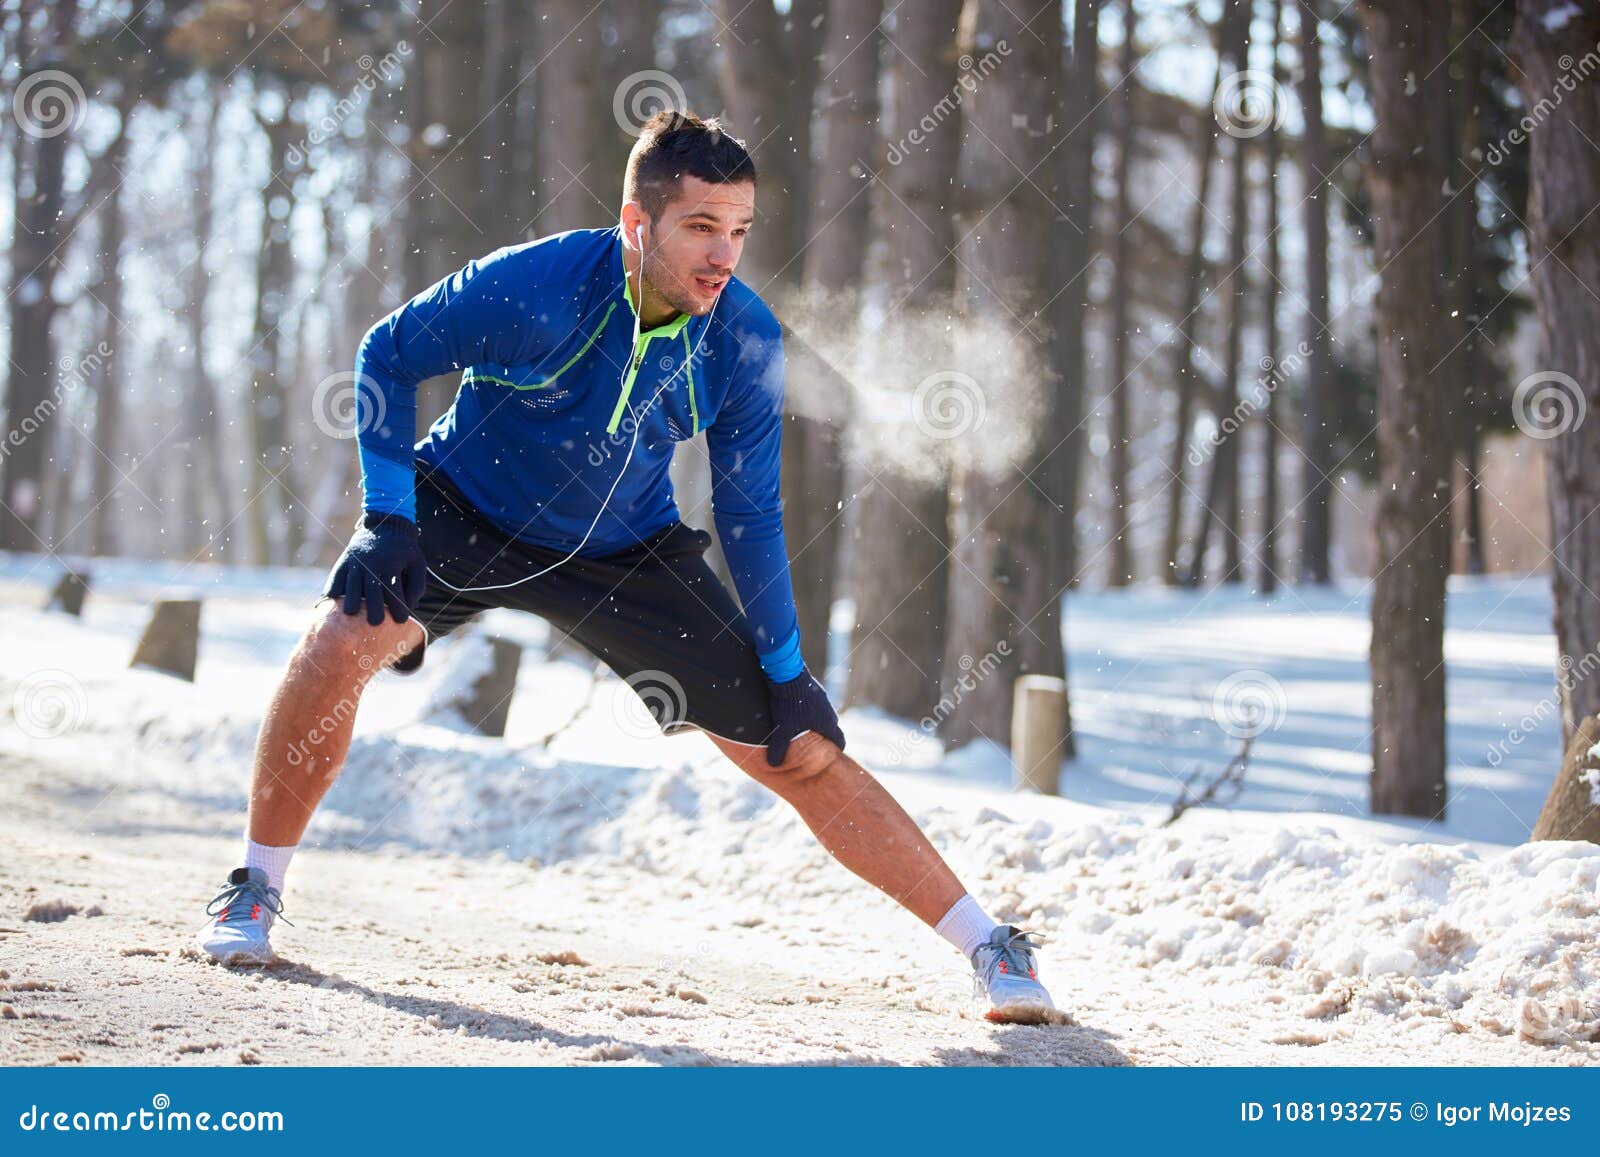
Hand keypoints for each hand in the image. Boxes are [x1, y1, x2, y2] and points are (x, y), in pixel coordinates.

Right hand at [322, 512, 428, 626]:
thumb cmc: (404, 550)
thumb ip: (418, 584)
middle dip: (373, 610)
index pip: (394, 592)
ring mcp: (355, 562)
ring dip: (350, 602)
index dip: (398, 609)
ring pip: (350, 586)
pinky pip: (335, 578)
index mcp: (391, 564)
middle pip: (371, 592)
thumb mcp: (418, 562)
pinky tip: (331, 605)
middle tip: (375, 624)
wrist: (386, 525)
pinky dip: (332, 592)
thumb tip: (411, 606)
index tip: (401, 621)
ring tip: (350, 615)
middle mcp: (371, 564)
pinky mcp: (344, 561)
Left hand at [765, 667, 844, 766]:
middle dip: (825, 736)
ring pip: (823, 714)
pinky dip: (810, 709)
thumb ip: (779, 749)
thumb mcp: (781, 730)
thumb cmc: (788, 705)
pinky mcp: (815, 688)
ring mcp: (823, 698)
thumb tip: (773, 765)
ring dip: (817, 721)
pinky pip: (816, 703)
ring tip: (804, 727)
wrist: (787, 675)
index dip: (838, 749)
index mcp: (827, 723)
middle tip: (817, 743)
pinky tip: (797, 709)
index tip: (834, 754)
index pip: (839, 740)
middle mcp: (829, 711)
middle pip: (831, 728)